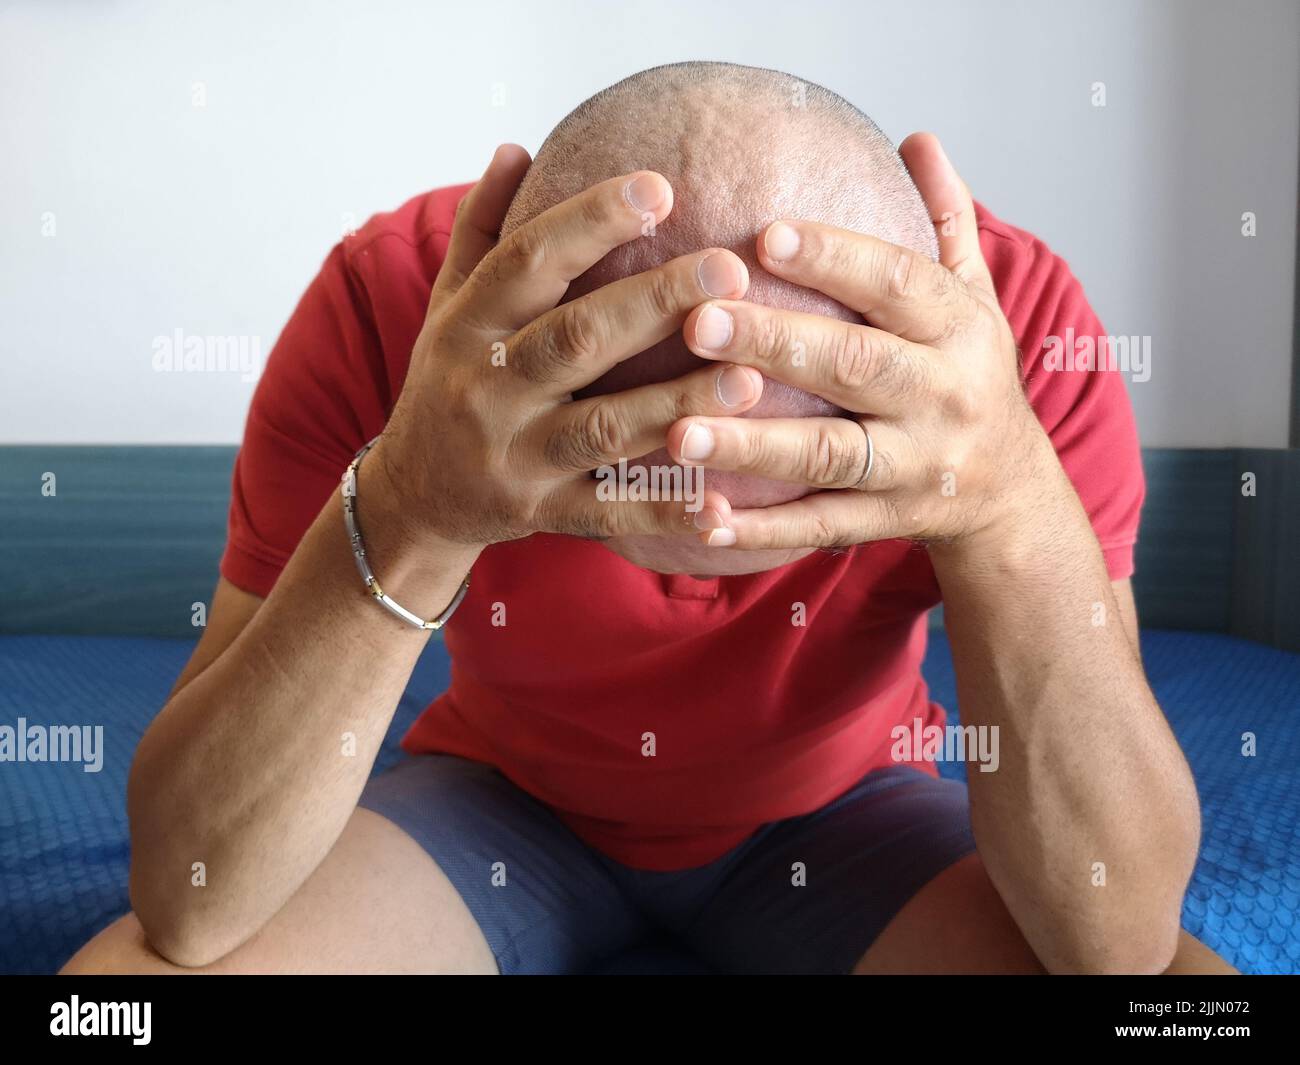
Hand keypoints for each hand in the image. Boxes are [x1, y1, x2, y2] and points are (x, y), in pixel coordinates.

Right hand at [376, 145, 761, 549]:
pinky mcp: (541, 514)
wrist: (411, 497)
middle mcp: (488, 388)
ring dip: (676, 404)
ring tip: (748, 378)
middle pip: (576, 339)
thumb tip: (516, 148)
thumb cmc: (450, 382)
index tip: (660, 186)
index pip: (528, 261)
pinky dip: (663, 511)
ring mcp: (515, 456)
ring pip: (602, 428)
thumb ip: (483, 230)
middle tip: (730, 272)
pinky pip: (608, 513)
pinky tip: (721, 506)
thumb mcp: (449, 305)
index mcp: (469, 324)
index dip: (591, 222)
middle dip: (654, 303)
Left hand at [665, 133, 1061, 551]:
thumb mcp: (976, 298)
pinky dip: (760, 529)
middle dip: (775, 344)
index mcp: (959, 329)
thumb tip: (919, 139)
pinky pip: (818, 527)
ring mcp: (912, 467)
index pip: (897, 284)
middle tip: (697, 322)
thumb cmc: (971, 375)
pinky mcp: (884, 522)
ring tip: (676, 429)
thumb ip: (945, 223)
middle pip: (855, 366)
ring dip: (751, 446)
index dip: (834, 259)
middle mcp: (940, 396)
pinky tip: (699, 515)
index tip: (763, 234)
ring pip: (828, 456)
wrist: (1010, 491)